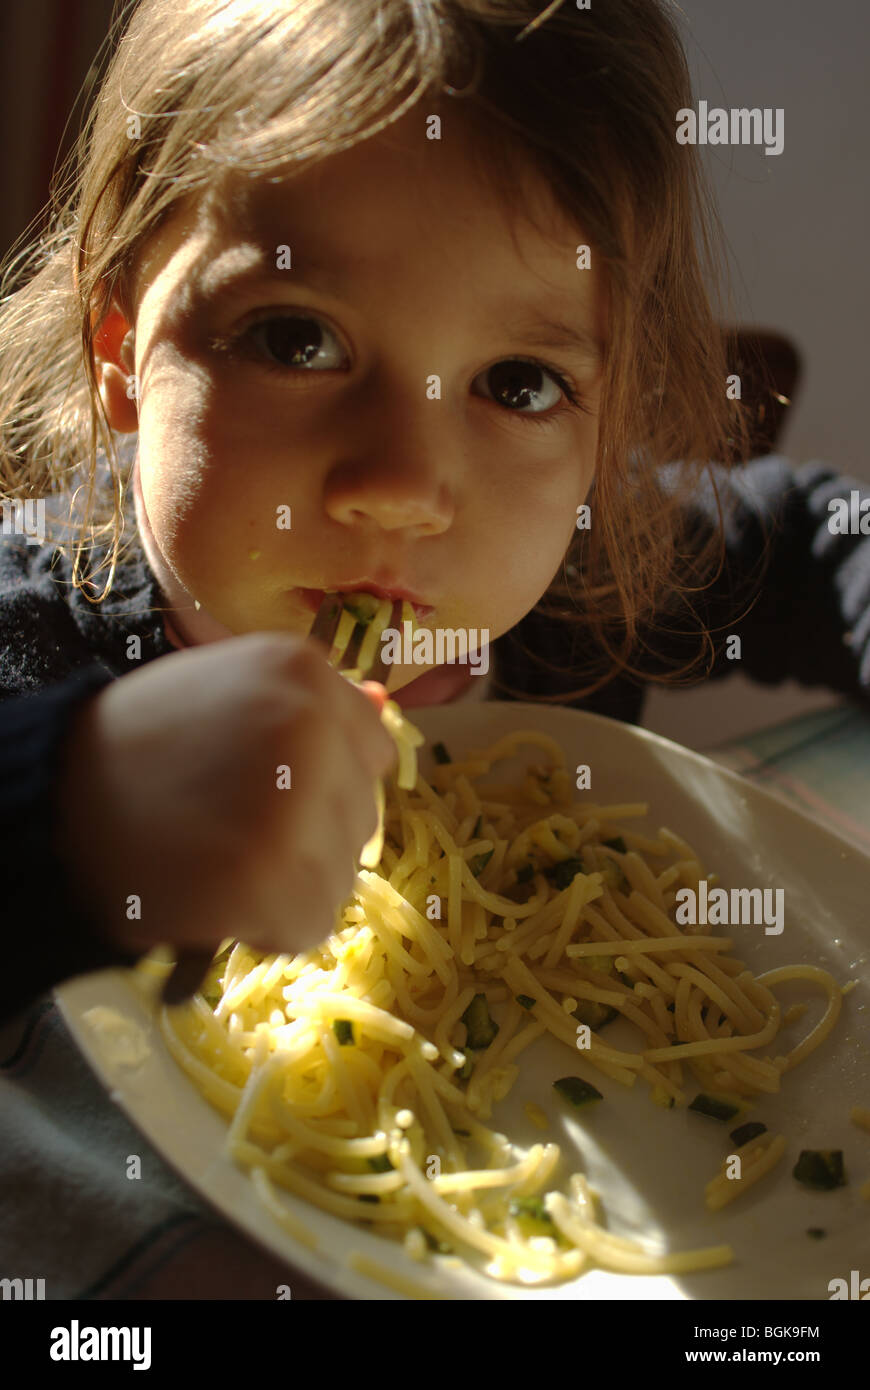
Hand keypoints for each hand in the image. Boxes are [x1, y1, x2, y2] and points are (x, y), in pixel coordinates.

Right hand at [53, 632, 396, 963]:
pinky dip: (271, 927)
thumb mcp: (233, 688)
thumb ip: (315, 702)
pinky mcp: (262, 878)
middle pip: (363, 817)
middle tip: (236, 828)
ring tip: (224, 861)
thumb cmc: (148, 744)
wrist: (57, 796)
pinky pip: (311, 925)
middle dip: (311, 837)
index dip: (329, 782)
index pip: (376, 752)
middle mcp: (306, 726)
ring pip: (343, 876)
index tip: (276, 788)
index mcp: (301, 671)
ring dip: (291, 886)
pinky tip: (222, 898)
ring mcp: (286, 803)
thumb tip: (389, 706)